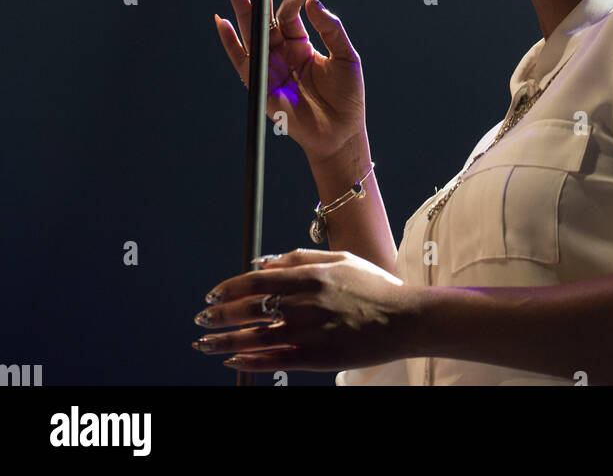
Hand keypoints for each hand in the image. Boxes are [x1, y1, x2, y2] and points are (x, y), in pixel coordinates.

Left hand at [192, 248, 418, 371]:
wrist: (404, 318)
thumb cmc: (373, 286)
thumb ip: (299, 258)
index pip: (258, 280)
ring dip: (226, 342)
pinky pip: (276, 360)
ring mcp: (311, 332)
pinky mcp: (318, 357)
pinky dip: (251, 361)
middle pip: (252, 309)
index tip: (212, 295)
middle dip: (221, 315)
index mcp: (311, 275)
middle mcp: (307, 302)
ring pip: (257, 337)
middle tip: (202, 319)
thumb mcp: (340, 259)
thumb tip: (262, 261)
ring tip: (205, 343)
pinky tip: (235, 361)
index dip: (230, 288)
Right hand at [214, 0, 365, 161]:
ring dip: (242, 14)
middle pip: (265, 23)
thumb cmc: (347, 96)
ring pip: (252, 36)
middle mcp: (282, 54)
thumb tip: (313, 1)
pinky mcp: (261, 85)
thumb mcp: (345, 55)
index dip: (292, 3)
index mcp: (301, 45)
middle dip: (256, 2)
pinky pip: (242, 61)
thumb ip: (330, 28)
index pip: (289, 17)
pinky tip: (222, 23)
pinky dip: (231, 43)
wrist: (341, 131)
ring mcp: (271, 68)